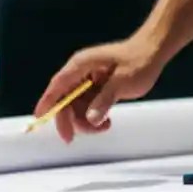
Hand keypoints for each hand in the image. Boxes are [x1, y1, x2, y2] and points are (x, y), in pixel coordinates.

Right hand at [35, 36, 165, 142]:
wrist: (153, 52)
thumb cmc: (138, 61)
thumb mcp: (122, 82)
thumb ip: (104, 101)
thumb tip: (90, 119)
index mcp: (81, 65)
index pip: (57, 86)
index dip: (46, 103)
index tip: (39, 119)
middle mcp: (81, 73)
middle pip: (64, 100)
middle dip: (68, 120)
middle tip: (71, 139)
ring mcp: (88, 81)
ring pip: (76, 107)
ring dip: (85, 121)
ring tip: (105, 125)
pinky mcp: (97, 88)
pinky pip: (87, 107)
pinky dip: (94, 117)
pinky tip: (107, 121)